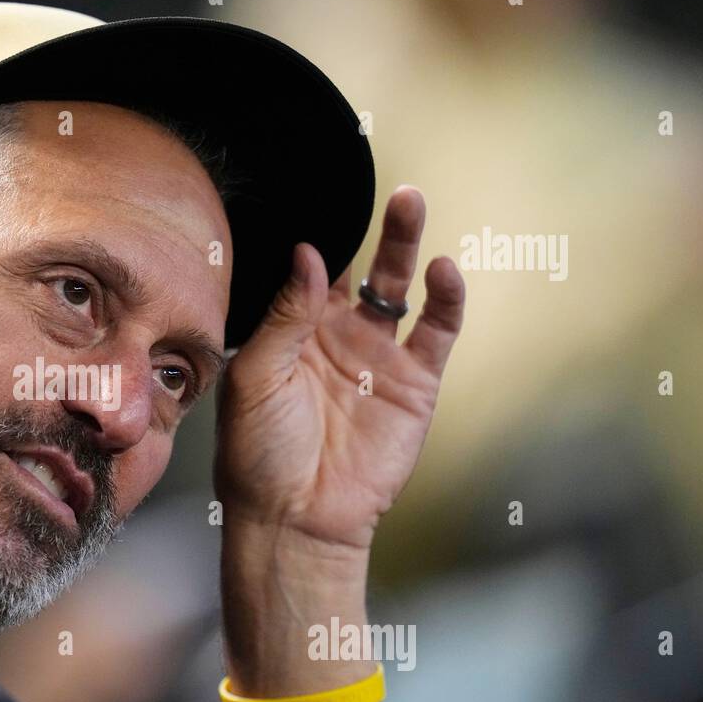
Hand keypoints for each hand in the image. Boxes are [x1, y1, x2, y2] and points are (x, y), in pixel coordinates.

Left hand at [213, 186, 465, 552]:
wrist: (297, 517)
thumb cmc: (259, 453)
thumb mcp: (256, 376)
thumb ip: (285, 315)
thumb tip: (308, 253)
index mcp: (289, 331)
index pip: (306, 270)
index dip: (317, 233)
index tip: (322, 186)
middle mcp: (335, 336)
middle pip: (358, 266)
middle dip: (370, 226)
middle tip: (382, 185)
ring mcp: (377, 356)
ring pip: (398, 287)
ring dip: (407, 245)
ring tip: (411, 201)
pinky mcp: (415, 382)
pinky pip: (436, 330)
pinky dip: (446, 299)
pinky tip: (443, 270)